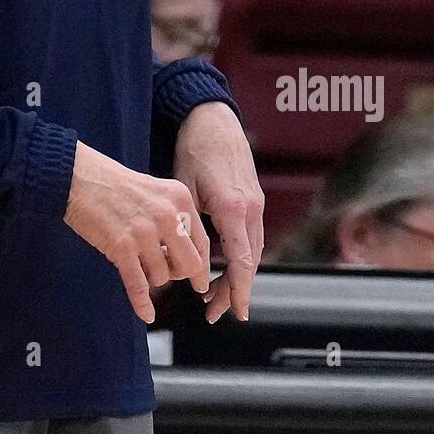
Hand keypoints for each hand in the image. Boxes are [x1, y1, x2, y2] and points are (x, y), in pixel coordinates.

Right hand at [63, 141, 210, 323]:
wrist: (79, 176)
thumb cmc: (114, 183)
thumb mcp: (155, 190)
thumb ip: (173, 217)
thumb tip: (185, 255)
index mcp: (179, 198)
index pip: (202, 242)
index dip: (201, 265)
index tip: (198, 279)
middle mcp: (166, 215)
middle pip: (190, 264)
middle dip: (181, 275)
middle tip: (171, 276)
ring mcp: (144, 232)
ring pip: (162, 276)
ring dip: (153, 279)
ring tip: (141, 266)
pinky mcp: (121, 246)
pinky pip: (138, 285)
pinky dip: (142, 303)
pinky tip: (146, 313)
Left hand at [171, 102, 263, 324]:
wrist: (213, 119)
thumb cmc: (194, 150)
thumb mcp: (183, 186)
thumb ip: (187, 221)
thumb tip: (179, 256)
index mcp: (232, 207)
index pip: (241, 259)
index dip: (239, 289)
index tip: (235, 313)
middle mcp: (250, 208)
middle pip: (249, 261)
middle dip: (234, 290)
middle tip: (213, 313)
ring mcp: (255, 203)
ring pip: (251, 250)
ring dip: (236, 276)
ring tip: (212, 296)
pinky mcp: (253, 199)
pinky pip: (249, 236)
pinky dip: (238, 257)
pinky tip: (220, 267)